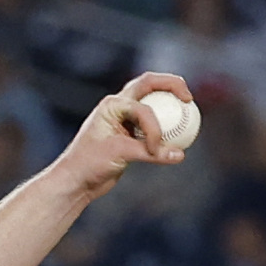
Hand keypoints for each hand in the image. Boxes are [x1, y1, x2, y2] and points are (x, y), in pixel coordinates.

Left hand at [55, 72, 192, 203]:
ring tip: (188, 110)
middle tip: (189, 98)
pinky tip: (181, 134)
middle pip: (149, 84)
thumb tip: (180, 155)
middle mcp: (118, 106)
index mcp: (112, 105)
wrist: (76, 181)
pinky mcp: (130, 133)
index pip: (143, 107)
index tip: (155, 149)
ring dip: (170, 103)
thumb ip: (151, 154)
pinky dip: (167, 126)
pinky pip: (154, 124)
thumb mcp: (120, 154)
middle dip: (172, 84)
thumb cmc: (90, 164)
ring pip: (152, 102)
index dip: (155, 128)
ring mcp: (124, 118)